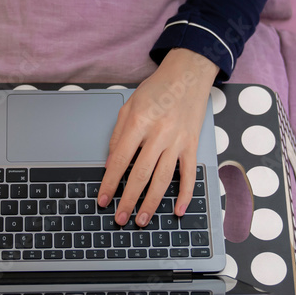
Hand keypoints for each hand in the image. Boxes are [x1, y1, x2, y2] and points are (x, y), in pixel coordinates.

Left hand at [97, 48, 219, 225]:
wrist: (188, 75)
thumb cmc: (157, 89)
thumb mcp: (128, 106)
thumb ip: (118, 135)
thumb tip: (111, 163)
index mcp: (139, 122)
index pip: (120, 159)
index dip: (110, 182)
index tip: (103, 199)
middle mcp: (159, 133)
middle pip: (141, 174)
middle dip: (129, 200)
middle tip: (120, 218)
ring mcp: (178, 141)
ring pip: (163, 179)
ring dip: (152, 203)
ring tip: (142, 219)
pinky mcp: (192, 145)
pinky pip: (189, 174)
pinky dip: (185, 194)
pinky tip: (178, 210)